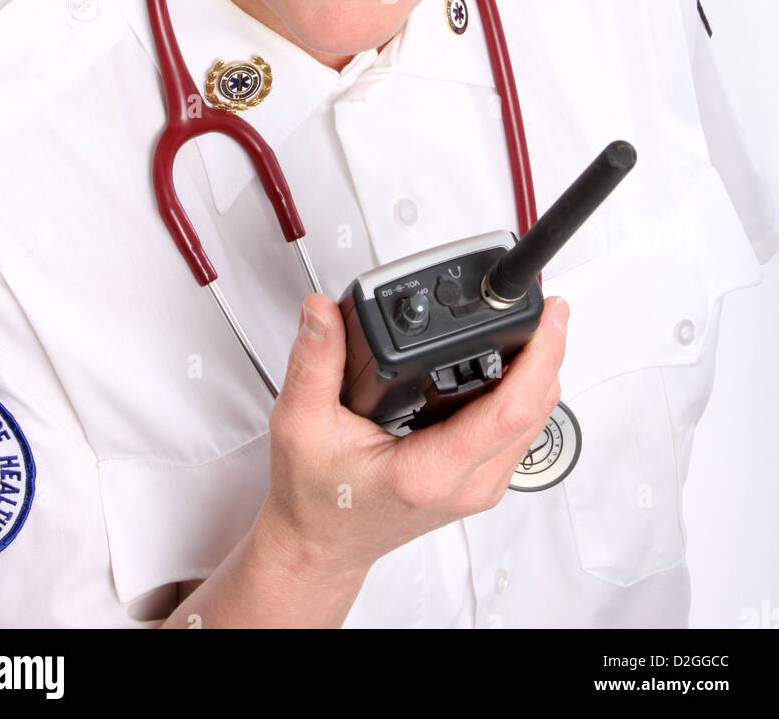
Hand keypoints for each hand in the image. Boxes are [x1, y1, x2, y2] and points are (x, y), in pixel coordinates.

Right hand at [258, 292, 568, 577]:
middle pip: (535, 410)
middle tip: (542, 305)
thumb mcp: (302, 425)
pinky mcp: (480, 480)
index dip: (541, 357)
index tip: (550, 315)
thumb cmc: (317, 500)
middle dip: (547, 352)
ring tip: (526, 325)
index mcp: (430, 471)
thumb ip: (314, 362)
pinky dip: (522, 392)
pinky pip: (518, 431)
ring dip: (538, 371)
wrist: (322, 545)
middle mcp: (467, 484)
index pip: (511, 410)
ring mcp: (479, 485)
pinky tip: (506, 363)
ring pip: (533, 421)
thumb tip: (323, 312)